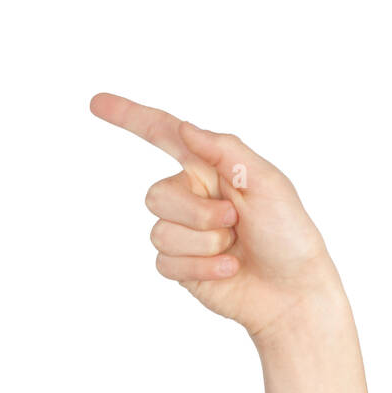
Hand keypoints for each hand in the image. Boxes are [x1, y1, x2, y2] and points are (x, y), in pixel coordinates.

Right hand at [89, 92, 340, 339]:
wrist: (294, 290)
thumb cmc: (289, 232)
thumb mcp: (268, 183)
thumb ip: (225, 151)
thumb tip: (186, 127)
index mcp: (212, 167)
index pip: (164, 135)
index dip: (129, 117)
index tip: (97, 102)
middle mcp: (194, 196)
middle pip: (156, 194)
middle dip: (197, 213)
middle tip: (234, 220)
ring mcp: (185, 232)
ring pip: (159, 232)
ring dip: (204, 243)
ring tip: (235, 247)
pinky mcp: (181, 266)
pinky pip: (165, 262)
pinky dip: (201, 267)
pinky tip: (229, 269)